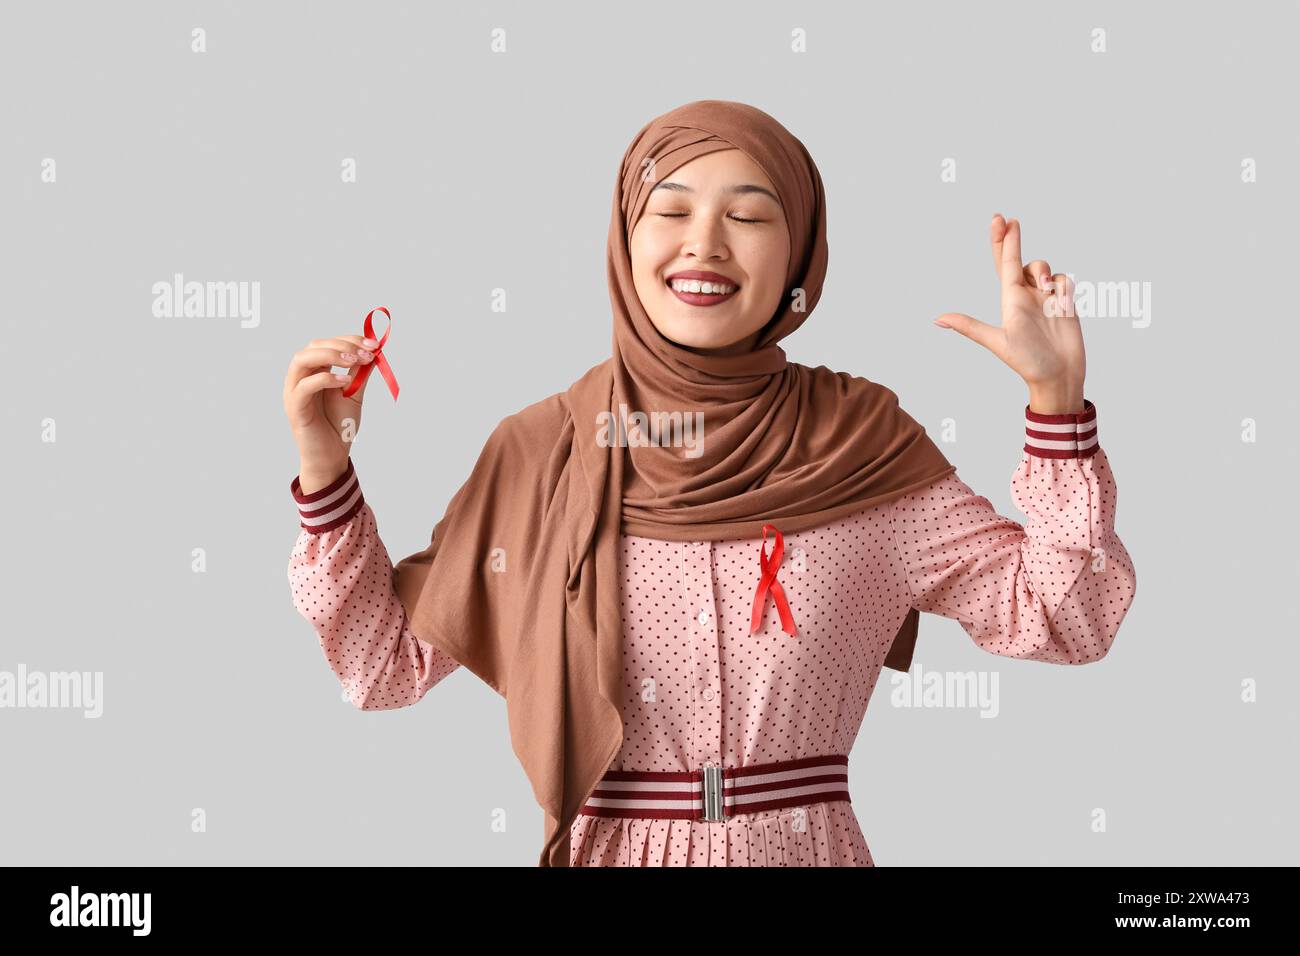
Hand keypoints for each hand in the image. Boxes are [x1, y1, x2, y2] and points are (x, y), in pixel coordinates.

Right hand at [282, 334, 379, 489]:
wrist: (332, 457)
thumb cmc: (339, 426)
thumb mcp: (354, 394)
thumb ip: (360, 373)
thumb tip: (372, 351)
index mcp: (314, 372)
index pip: (326, 344)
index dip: (349, 339)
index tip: (373, 344)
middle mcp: (300, 378)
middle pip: (313, 347)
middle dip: (342, 345)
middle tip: (367, 352)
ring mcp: (294, 392)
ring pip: (302, 360)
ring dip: (330, 355)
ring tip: (355, 360)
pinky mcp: (294, 408)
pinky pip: (304, 387)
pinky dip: (325, 379)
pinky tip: (346, 381)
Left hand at [935, 214, 1085, 412]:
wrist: (1058, 376)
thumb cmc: (1028, 362)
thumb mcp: (997, 341)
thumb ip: (970, 326)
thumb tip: (937, 319)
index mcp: (1010, 300)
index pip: (1004, 264)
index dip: (1002, 242)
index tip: (999, 219)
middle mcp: (1026, 296)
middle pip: (1020, 260)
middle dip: (1013, 239)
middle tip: (1009, 219)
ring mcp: (1045, 299)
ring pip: (1044, 268)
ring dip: (1044, 271)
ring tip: (1044, 288)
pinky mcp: (1065, 303)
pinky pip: (1064, 281)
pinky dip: (1063, 287)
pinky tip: (1062, 305)